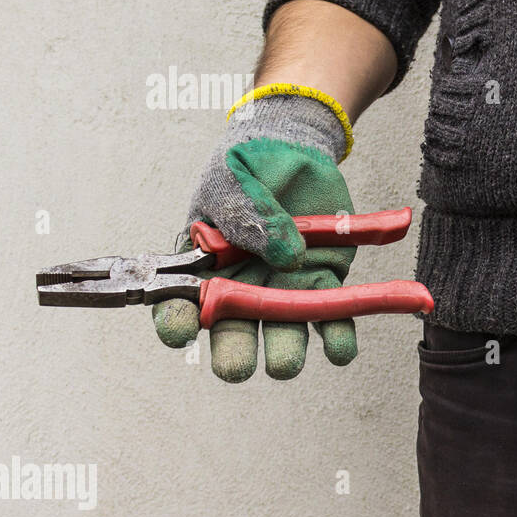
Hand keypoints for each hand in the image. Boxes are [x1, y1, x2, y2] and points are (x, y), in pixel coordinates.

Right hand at [152, 90, 358, 381]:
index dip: (177, 324)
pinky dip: (338, 338)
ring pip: (282, 336)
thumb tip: (288, 254)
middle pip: (233, 336)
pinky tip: (339, 350)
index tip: (181, 332)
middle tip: (236, 366)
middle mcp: (242, 290)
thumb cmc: (247, 168)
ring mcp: (283, 291)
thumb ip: (248, 217)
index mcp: (204, 269)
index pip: (180, 306)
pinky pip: (332, 321)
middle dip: (234, 355)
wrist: (291, 150)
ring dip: (285, 354)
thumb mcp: (232, 183)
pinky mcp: (323, 283)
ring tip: (285, 363)